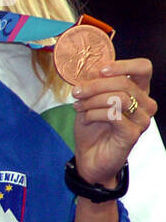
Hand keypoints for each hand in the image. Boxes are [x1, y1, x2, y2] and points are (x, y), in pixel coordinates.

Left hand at [71, 58, 156, 187]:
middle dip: (95, 85)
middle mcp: (145, 104)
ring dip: (93, 100)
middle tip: (76, 92)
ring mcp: (142, 120)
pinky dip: (94, 114)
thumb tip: (90, 68)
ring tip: (78, 106)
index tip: (100, 70)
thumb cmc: (92, 127)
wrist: (89, 156)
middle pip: (125, 82)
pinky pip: (113, 115)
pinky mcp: (133, 134)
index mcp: (137, 91)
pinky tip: (85, 118)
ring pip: (119, 98)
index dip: (123, 65)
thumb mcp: (90, 100)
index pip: (143, 68)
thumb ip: (94, 84)